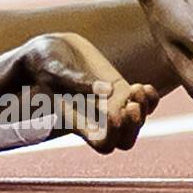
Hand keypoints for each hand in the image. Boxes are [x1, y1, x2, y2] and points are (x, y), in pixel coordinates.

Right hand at [21, 32, 159, 153]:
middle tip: (131, 104)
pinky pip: (143, 102)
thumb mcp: (54, 69)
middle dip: (133, 125)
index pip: (103, 143)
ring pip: (137, 121)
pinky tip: (144, 87)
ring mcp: (111, 103)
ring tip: (138, 88)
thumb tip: (107, 91)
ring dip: (144, 109)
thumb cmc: (42, 61)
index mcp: (79, 120)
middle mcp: (97, 117)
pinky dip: (150, 98)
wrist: (48, 49)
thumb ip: (76, 81)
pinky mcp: (120, 89)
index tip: (114, 112)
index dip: (114, 134)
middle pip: (125, 139)